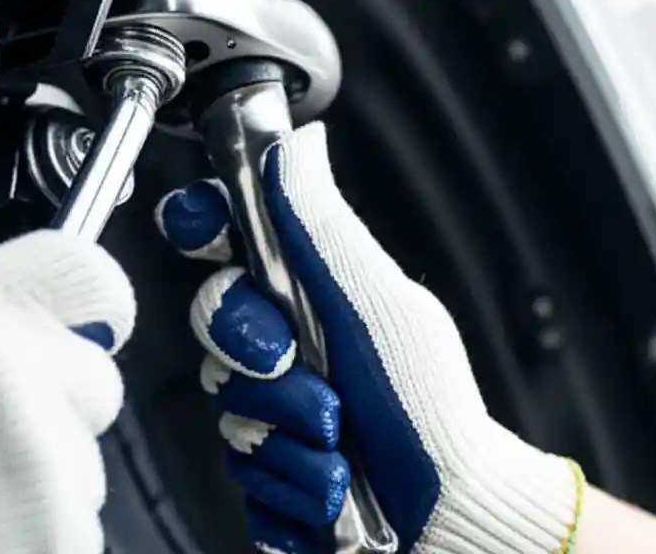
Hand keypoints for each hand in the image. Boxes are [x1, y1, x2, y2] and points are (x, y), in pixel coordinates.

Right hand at [0, 231, 134, 553]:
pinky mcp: (57, 536)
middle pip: (95, 380)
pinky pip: (77, 525)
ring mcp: (37, 463)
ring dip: (43, 482)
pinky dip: (37, 533)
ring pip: (85, 464)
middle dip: (57, 410)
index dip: (87, 310)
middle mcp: (2, 376)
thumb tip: (32, 315)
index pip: (88, 272)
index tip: (76, 333)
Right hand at [157, 123, 581, 553]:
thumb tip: (301, 144)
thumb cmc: (432, 410)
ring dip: (290, 444)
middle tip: (320, 389)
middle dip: (267, 376)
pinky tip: (331, 491)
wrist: (452, 510)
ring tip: (342, 450)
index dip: (202, 228)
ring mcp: (270, 414)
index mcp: (305, 296)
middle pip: (213, 336)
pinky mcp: (267, 477)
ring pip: (227, 418)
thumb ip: (324, 227)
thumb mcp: (379, 306)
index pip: (225, 242)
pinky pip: (243, 481)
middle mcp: (281, 350)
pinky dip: (291, 493)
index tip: (204, 231)